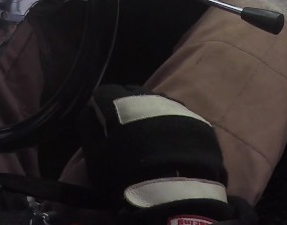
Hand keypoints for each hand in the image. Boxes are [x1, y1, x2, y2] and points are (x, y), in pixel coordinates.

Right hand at [78, 84, 253, 224]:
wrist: (174, 194)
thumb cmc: (126, 175)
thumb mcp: (95, 157)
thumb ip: (88, 126)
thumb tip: (89, 109)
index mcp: (122, 103)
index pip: (105, 92)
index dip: (99, 106)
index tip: (100, 122)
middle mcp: (151, 97)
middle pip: (133, 93)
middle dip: (125, 106)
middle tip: (124, 130)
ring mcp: (177, 107)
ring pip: (158, 102)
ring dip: (150, 114)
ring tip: (149, 139)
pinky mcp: (198, 122)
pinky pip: (179, 116)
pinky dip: (171, 125)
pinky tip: (170, 144)